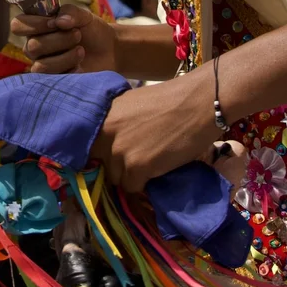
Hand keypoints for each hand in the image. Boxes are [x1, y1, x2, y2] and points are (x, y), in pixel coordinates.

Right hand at [13, 4, 116, 73]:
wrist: (109, 49)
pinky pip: (53, 80)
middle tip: (78, 34)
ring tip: (81, 51)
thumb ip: (70, 12)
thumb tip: (60, 21)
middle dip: (58, 40)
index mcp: (37, 27)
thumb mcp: (83, 15)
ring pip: (41, 66)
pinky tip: (80, 67)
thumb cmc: (91, 30)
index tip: (55, 23)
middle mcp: (35, 46)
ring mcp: (43, 64)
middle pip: (31, 47)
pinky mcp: (54, 81)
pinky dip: (70, 71)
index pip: (18, 25)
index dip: (34, 25)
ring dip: (65, 57)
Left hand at [91, 73, 219, 190]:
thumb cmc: (172, 100)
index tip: (107, 159)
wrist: (199, 103)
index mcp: (103, 115)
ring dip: (131, 175)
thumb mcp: (133, 105)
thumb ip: (117, 123)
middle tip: (139, 157)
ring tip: (152, 162)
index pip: (87, 146)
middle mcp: (105, 133)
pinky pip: (132, 187)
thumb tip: (112, 144)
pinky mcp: (136, 168)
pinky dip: (144, 183)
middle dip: (118, 164)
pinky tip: (159, 168)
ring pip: (116, 178)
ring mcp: (119, 151)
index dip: (99, 154)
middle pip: (102, 164)